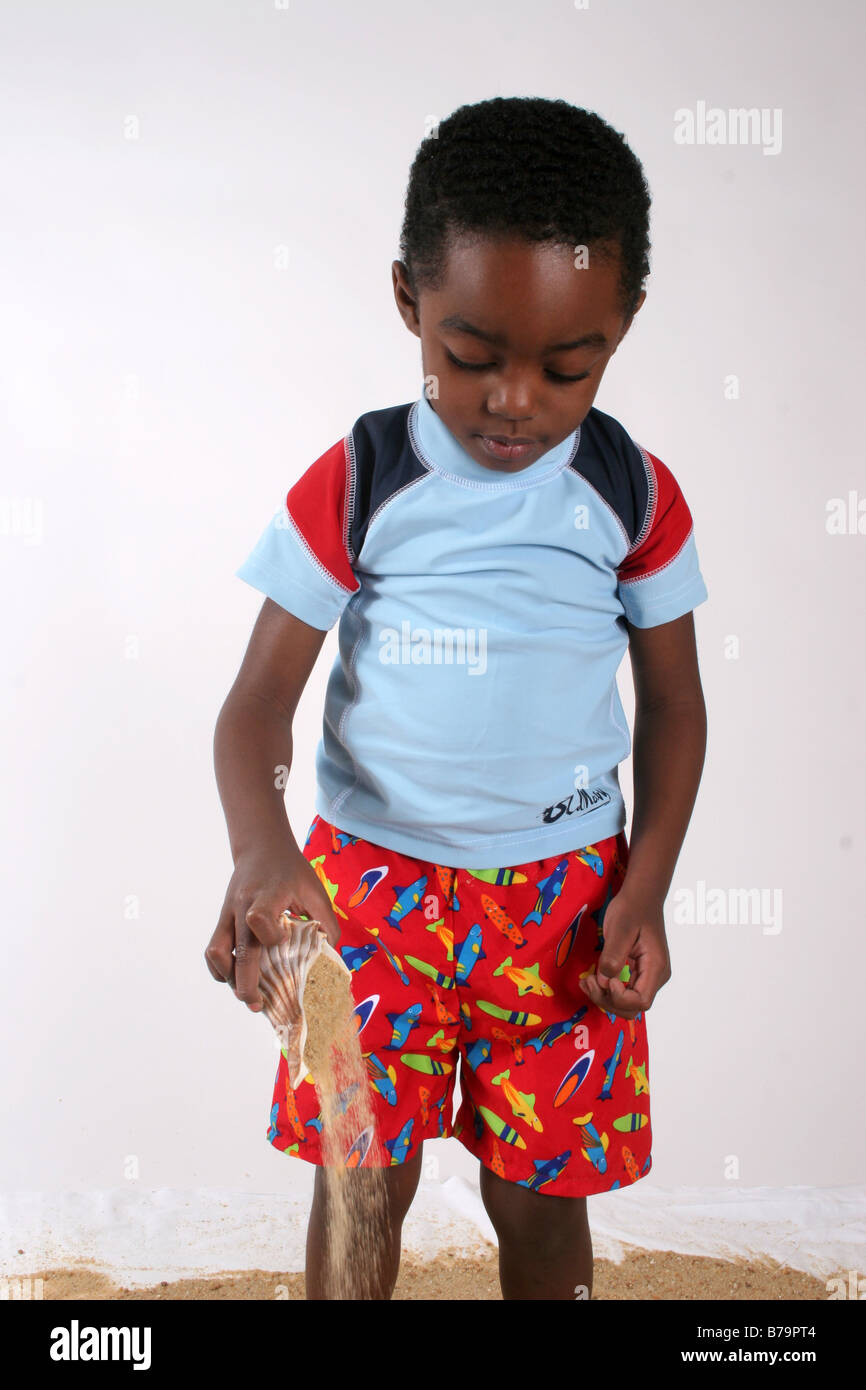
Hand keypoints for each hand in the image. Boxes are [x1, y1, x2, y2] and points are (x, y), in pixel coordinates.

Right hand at [204, 837, 341, 1011]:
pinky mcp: (221, 919)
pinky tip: (235, 979)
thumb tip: (332, 958)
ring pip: (216, 952)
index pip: (258, 918)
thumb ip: (326, 921)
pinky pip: (212, 950)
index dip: (269, 936)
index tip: (282, 941)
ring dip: (230, 978)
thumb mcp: (315, 889)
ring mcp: (228, 913)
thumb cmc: (291, 870)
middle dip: (246, 982)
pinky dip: (220, 969)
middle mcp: (242, 905)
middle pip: (237, 948)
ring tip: (247, 994)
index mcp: (267, 895)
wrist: (260, 846)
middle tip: (258, 1005)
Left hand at [578, 886, 670, 1019]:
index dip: (619, 997)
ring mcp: (648, 976)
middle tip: (589, 982)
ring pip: (627, 1003)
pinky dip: (606, 990)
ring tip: (586, 981)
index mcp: (656, 967)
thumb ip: (612, 958)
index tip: (606, 978)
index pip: (640, 1001)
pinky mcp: (638, 973)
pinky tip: (590, 980)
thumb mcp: (619, 931)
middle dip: (608, 1001)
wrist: (640, 897)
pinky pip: (624, 991)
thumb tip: (604, 982)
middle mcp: (656, 977)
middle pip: (633, 1008)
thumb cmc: (632, 909)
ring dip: (604, 998)